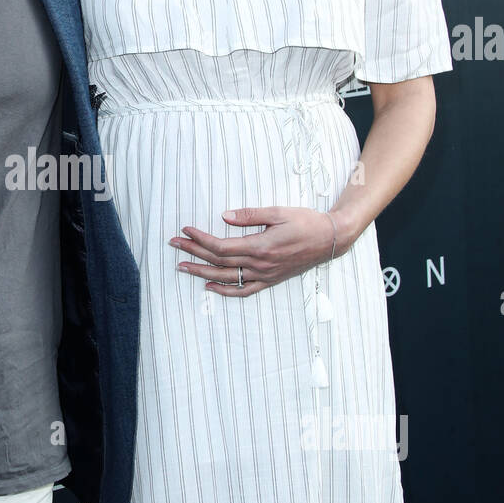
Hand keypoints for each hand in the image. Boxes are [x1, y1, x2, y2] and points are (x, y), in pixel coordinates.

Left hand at [169, 206, 337, 296]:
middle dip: (193, 253)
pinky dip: (225, 291)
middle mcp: (260, 264)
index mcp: (261, 246)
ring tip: (182, 267)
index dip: (200, 239)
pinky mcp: (270, 280)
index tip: (185, 230)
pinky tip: (210, 287)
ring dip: (202, 273)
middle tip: (174, 245)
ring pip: (227, 278)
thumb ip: (249, 215)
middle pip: (219, 261)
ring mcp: (265, 275)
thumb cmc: (305, 222)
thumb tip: (223, 216)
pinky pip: (244, 290)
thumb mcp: (278, 212)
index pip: (222, 246)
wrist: (329, 239)